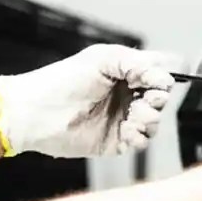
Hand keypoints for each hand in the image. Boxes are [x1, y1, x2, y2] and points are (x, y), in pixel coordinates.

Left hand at [0, 45, 175, 157]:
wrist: (35, 113)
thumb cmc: (62, 81)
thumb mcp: (103, 59)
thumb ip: (138, 63)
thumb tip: (165, 76)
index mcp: (124, 73)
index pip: (157, 74)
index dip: (162, 77)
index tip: (155, 81)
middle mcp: (125, 95)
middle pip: (160, 99)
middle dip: (158, 100)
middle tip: (147, 99)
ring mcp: (122, 118)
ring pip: (154, 121)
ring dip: (150, 119)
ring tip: (134, 116)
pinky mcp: (116, 140)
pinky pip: (141, 141)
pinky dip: (140, 136)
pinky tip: (128, 130)